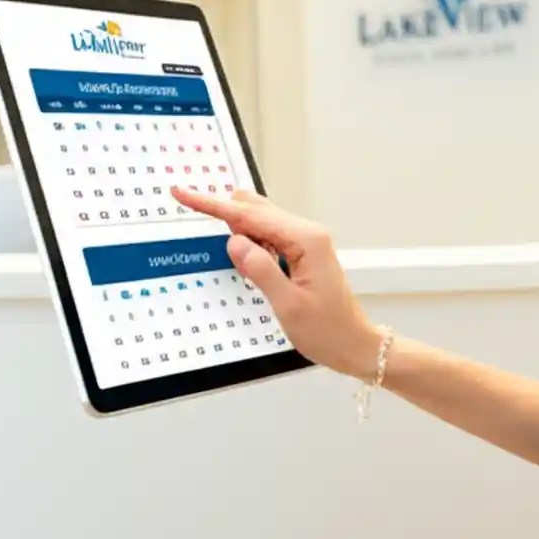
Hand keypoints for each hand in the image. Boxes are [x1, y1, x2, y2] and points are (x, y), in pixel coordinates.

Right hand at [171, 186, 382, 380]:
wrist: (355, 345)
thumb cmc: (327, 331)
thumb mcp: (287, 305)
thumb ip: (259, 269)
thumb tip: (234, 241)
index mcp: (306, 240)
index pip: (251, 215)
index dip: (213, 204)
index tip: (184, 193)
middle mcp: (308, 234)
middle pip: (255, 211)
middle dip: (226, 216)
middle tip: (206, 234)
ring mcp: (306, 242)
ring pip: (261, 223)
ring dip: (241, 236)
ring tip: (241, 266)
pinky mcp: (302, 253)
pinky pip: (270, 239)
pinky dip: (253, 247)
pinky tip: (250, 265)